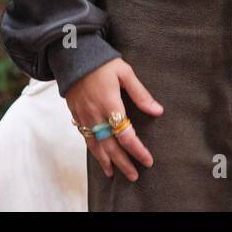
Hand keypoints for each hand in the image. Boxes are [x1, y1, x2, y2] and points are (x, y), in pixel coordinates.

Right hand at [65, 58, 162, 180]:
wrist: (73, 55)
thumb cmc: (102, 62)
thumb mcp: (125, 73)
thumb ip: (140, 94)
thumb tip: (158, 111)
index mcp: (110, 104)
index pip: (126, 135)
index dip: (137, 150)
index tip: (148, 161)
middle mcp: (96, 115)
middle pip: (110, 146)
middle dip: (123, 163)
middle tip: (134, 176)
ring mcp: (84, 117)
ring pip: (95, 146)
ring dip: (105, 161)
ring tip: (113, 174)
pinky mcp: (76, 115)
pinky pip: (85, 138)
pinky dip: (93, 150)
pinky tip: (98, 156)